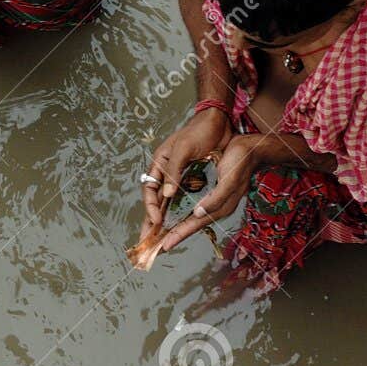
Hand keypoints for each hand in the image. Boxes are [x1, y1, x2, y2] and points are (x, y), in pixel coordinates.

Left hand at [139, 133, 261, 256]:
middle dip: (173, 235)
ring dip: (175, 224)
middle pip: (189, 224)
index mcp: (219, 207)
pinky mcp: (209, 189)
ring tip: (160, 234)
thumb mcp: (230, 181)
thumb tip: (198, 213)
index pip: (194, 224)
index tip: (165, 246)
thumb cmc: (241, 163)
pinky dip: (181, 210)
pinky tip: (172, 211)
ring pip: (189, 215)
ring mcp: (211, 198)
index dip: (179, 235)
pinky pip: (192, 203)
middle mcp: (213, 205)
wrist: (251, 148)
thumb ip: (215, 199)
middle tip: (156, 246)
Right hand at [140, 106, 234, 232]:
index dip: (151, 206)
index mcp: (160, 163)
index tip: (156, 221)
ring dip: (165, 221)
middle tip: (147, 242)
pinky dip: (180, 213)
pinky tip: (181, 226)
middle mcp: (167, 173)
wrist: (219, 122)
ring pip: (169, 204)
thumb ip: (173, 170)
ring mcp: (180, 178)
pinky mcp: (193, 180)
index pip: (150, 189)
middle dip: (151, 222)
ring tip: (161, 241)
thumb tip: (165, 195)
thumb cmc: (199, 131)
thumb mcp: (184, 148)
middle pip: (156, 201)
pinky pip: (183, 200)